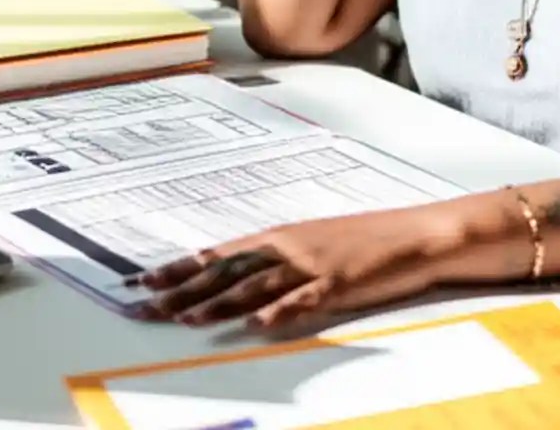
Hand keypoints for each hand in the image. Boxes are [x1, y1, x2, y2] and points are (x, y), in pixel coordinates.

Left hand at [130, 199, 517, 328]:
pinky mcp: (340, 283)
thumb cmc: (363, 241)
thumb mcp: (311, 243)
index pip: (218, 253)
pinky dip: (280, 312)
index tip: (143, 281)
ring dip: (219, 303)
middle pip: (226, 270)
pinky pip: (305, 300)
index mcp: (278, 237)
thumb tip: (234, 276)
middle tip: (145, 305)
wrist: (416, 234)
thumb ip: (274, 259)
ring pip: (255, 285)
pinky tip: (257, 324)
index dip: (178, 268)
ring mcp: (312, 264)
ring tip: (187, 318)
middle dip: (182, 289)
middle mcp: (287, 247)